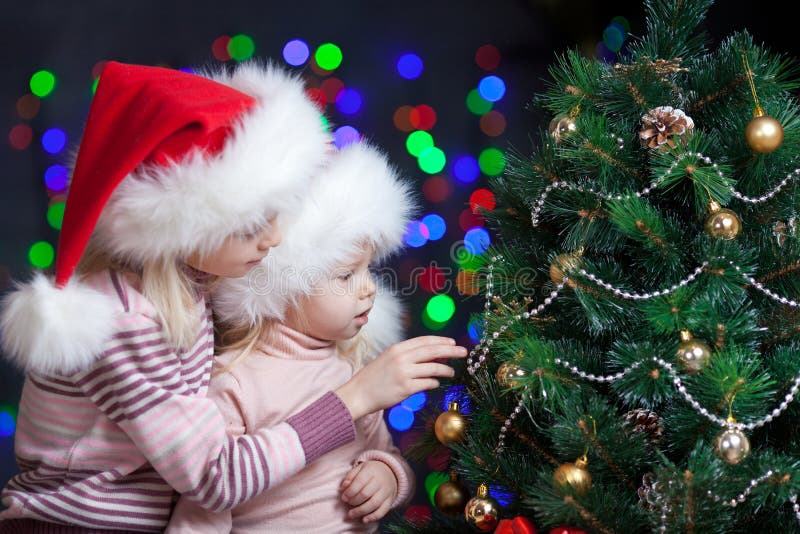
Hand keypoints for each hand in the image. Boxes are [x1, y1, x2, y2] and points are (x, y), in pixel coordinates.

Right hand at [335, 336, 466, 418]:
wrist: (359, 393)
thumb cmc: (374, 377)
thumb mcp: (388, 359)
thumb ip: (407, 355)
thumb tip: (430, 355)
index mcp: (397, 348)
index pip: (424, 341)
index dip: (440, 341)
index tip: (452, 343)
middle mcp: (402, 358)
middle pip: (432, 351)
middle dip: (451, 351)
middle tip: (463, 352)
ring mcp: (404, 373)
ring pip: (433, 368)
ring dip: (445, 370)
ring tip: (451, 372)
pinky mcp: (406, 388)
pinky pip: (427, 384)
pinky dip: (434, 383)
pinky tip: (435, 384)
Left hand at [340, 460, 396, 522]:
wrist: (389, 474)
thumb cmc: (370, 472)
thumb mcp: (360, 468)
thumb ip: (350, 476)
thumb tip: (344, 487)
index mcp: (371, 471)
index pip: (360, 481)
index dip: (350, 491)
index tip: (343, 497)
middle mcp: (380, 481)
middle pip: (366, 493)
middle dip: (354, 501)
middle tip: (348, 503)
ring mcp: (386, 491)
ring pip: (374, 504)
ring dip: (360, 511)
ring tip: (351, 514)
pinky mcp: (390, 501)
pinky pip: (382, 511)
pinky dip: (373, 517)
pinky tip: (364, 520)